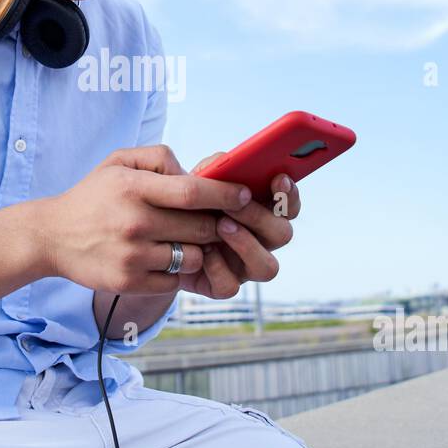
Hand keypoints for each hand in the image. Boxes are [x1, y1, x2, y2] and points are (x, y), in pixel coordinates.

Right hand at [39, 145, 250, 296]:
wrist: (50, 236)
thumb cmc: (94, 196)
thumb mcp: (119, 161)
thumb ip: (160, 158)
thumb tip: (199, 174)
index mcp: (133, 187)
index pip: (194, 191)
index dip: (226, 194)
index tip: (244, 196)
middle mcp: (134, 221)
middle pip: (201, 227)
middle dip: (217, 224)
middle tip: (219, 221)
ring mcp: (131, 255)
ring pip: (192, 256)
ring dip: (197, 249)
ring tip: (184, 240)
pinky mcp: (128, 282)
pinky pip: (174, 280)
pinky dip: (176, 271)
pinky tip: (163, 258)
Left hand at [172, 153, 300, 299]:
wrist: (159, 237)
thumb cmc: (186, 204)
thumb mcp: (198, 181)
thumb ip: (215, 169)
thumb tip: (225, 161)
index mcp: (261, 213)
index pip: (289, 205)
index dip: (288, 194)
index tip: (278, 178)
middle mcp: (260, 242)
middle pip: (283, 234)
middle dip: (259, 216)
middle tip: (233, 205)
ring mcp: (244, 267)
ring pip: (267, 267)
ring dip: (247, 245)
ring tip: (221, 226)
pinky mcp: (221, 286)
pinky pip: (230, 286)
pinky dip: (217, 268)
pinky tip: (201, 251)